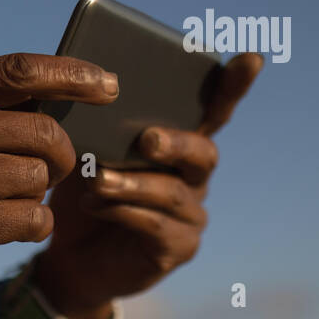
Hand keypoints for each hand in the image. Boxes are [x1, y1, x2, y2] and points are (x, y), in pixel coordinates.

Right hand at [0, 52, 119, 299]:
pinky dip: (33, 224)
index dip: (74, 75)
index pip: (23, 72)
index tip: (108, 85)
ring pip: (42, 180)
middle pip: (47, 135)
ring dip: (35, 193)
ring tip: (0, 197)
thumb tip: (60, 101)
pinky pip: (35, 219)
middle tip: (52, 167)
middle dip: (61, 155)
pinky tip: (6, 223)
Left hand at [33, 52, 263, 318]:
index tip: (251, 59)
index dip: (233, 86)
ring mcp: (190, 214)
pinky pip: (156, 226)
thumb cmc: (81, 196)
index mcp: (179, 144)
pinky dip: (123, 212)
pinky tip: (93, 205)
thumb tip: (80, 88)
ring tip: (98, 180)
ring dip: (134, 183)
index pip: (213, 110)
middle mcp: (193, 176)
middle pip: (204, 152)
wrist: (68, 259)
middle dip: (177, 143)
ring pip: (172, 193)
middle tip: (147, 139)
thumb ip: (93, 127)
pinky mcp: (177, 248)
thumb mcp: (82, 155)